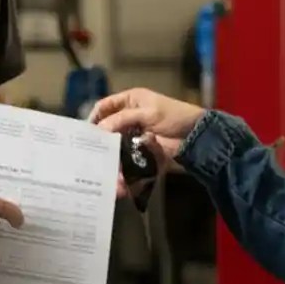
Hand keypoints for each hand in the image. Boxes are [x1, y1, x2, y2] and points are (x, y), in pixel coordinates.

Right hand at [89, 88, 205, 164]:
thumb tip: (99, 130)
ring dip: (111, 161)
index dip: (94, 117)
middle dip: (100, 143)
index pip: (105, 107)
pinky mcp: (142, 154)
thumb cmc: (175, 116)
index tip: (86, 132)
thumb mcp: (148, 112)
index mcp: (130, 102)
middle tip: (89, 156)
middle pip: (108, 131)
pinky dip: (123, 172)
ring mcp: (135, 138)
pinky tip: (118, 181)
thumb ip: (122, 119)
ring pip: (116, 150)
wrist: (198, 138)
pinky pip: (128, 163)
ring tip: (105, 173)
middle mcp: (130, 119)